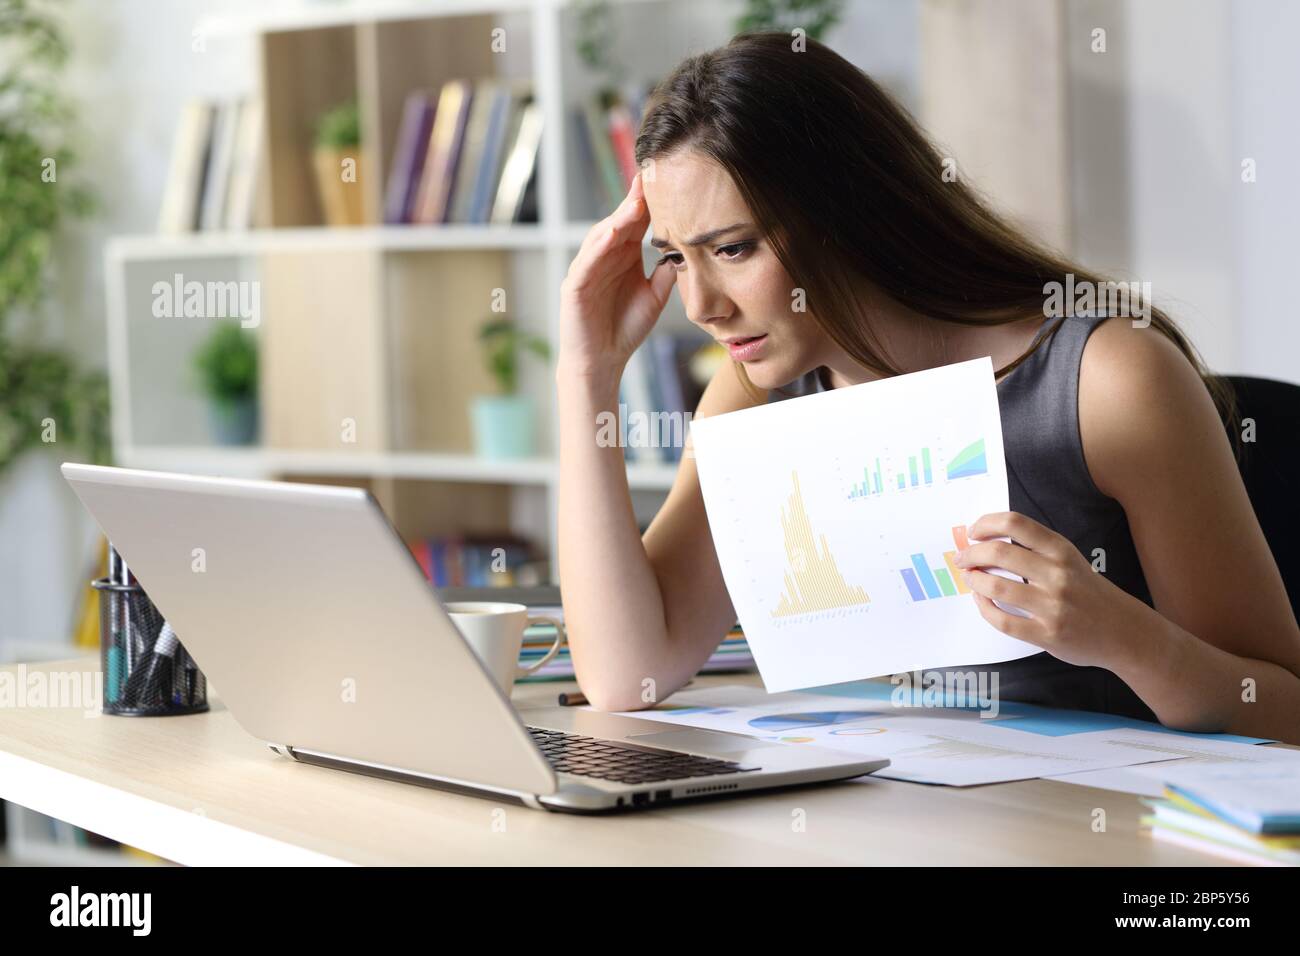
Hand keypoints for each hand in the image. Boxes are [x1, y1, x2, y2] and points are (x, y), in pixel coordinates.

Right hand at [558, 171, 677, 377]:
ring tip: (635, 202)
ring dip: (618, 219)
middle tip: (650, 177)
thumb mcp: (655, 296)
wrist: (602, 361)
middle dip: (634, 200)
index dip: (650, 202)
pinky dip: (597, 247)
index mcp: (624, 255)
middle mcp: (605, 256)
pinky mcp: (574, 286)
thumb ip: (667, 272)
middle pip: (620, 221)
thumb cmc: (625, 328)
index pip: (637, 222)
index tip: (666, 179)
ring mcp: (587, 268)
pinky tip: (611, 234)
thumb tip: (688, 247)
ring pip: (602, 236)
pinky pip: (586, 262)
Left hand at [952, 511, 1145, 669]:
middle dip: (971, 553)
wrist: (1125, 632)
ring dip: (975, 580)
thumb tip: (989, 542)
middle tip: (962, 558)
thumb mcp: (1071, 561)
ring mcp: (1053, 606)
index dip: (987, 523)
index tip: (974, 531)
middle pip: (999, 552)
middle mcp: (1058, 574)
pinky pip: (1003, 620)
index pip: (1016, 524)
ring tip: (970, 577)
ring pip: (997, 586)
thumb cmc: (1091, 593)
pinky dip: (985, 608)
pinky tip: (982, 601)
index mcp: (1062, 551)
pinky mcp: (1047, 634)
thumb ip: (1038, 551)